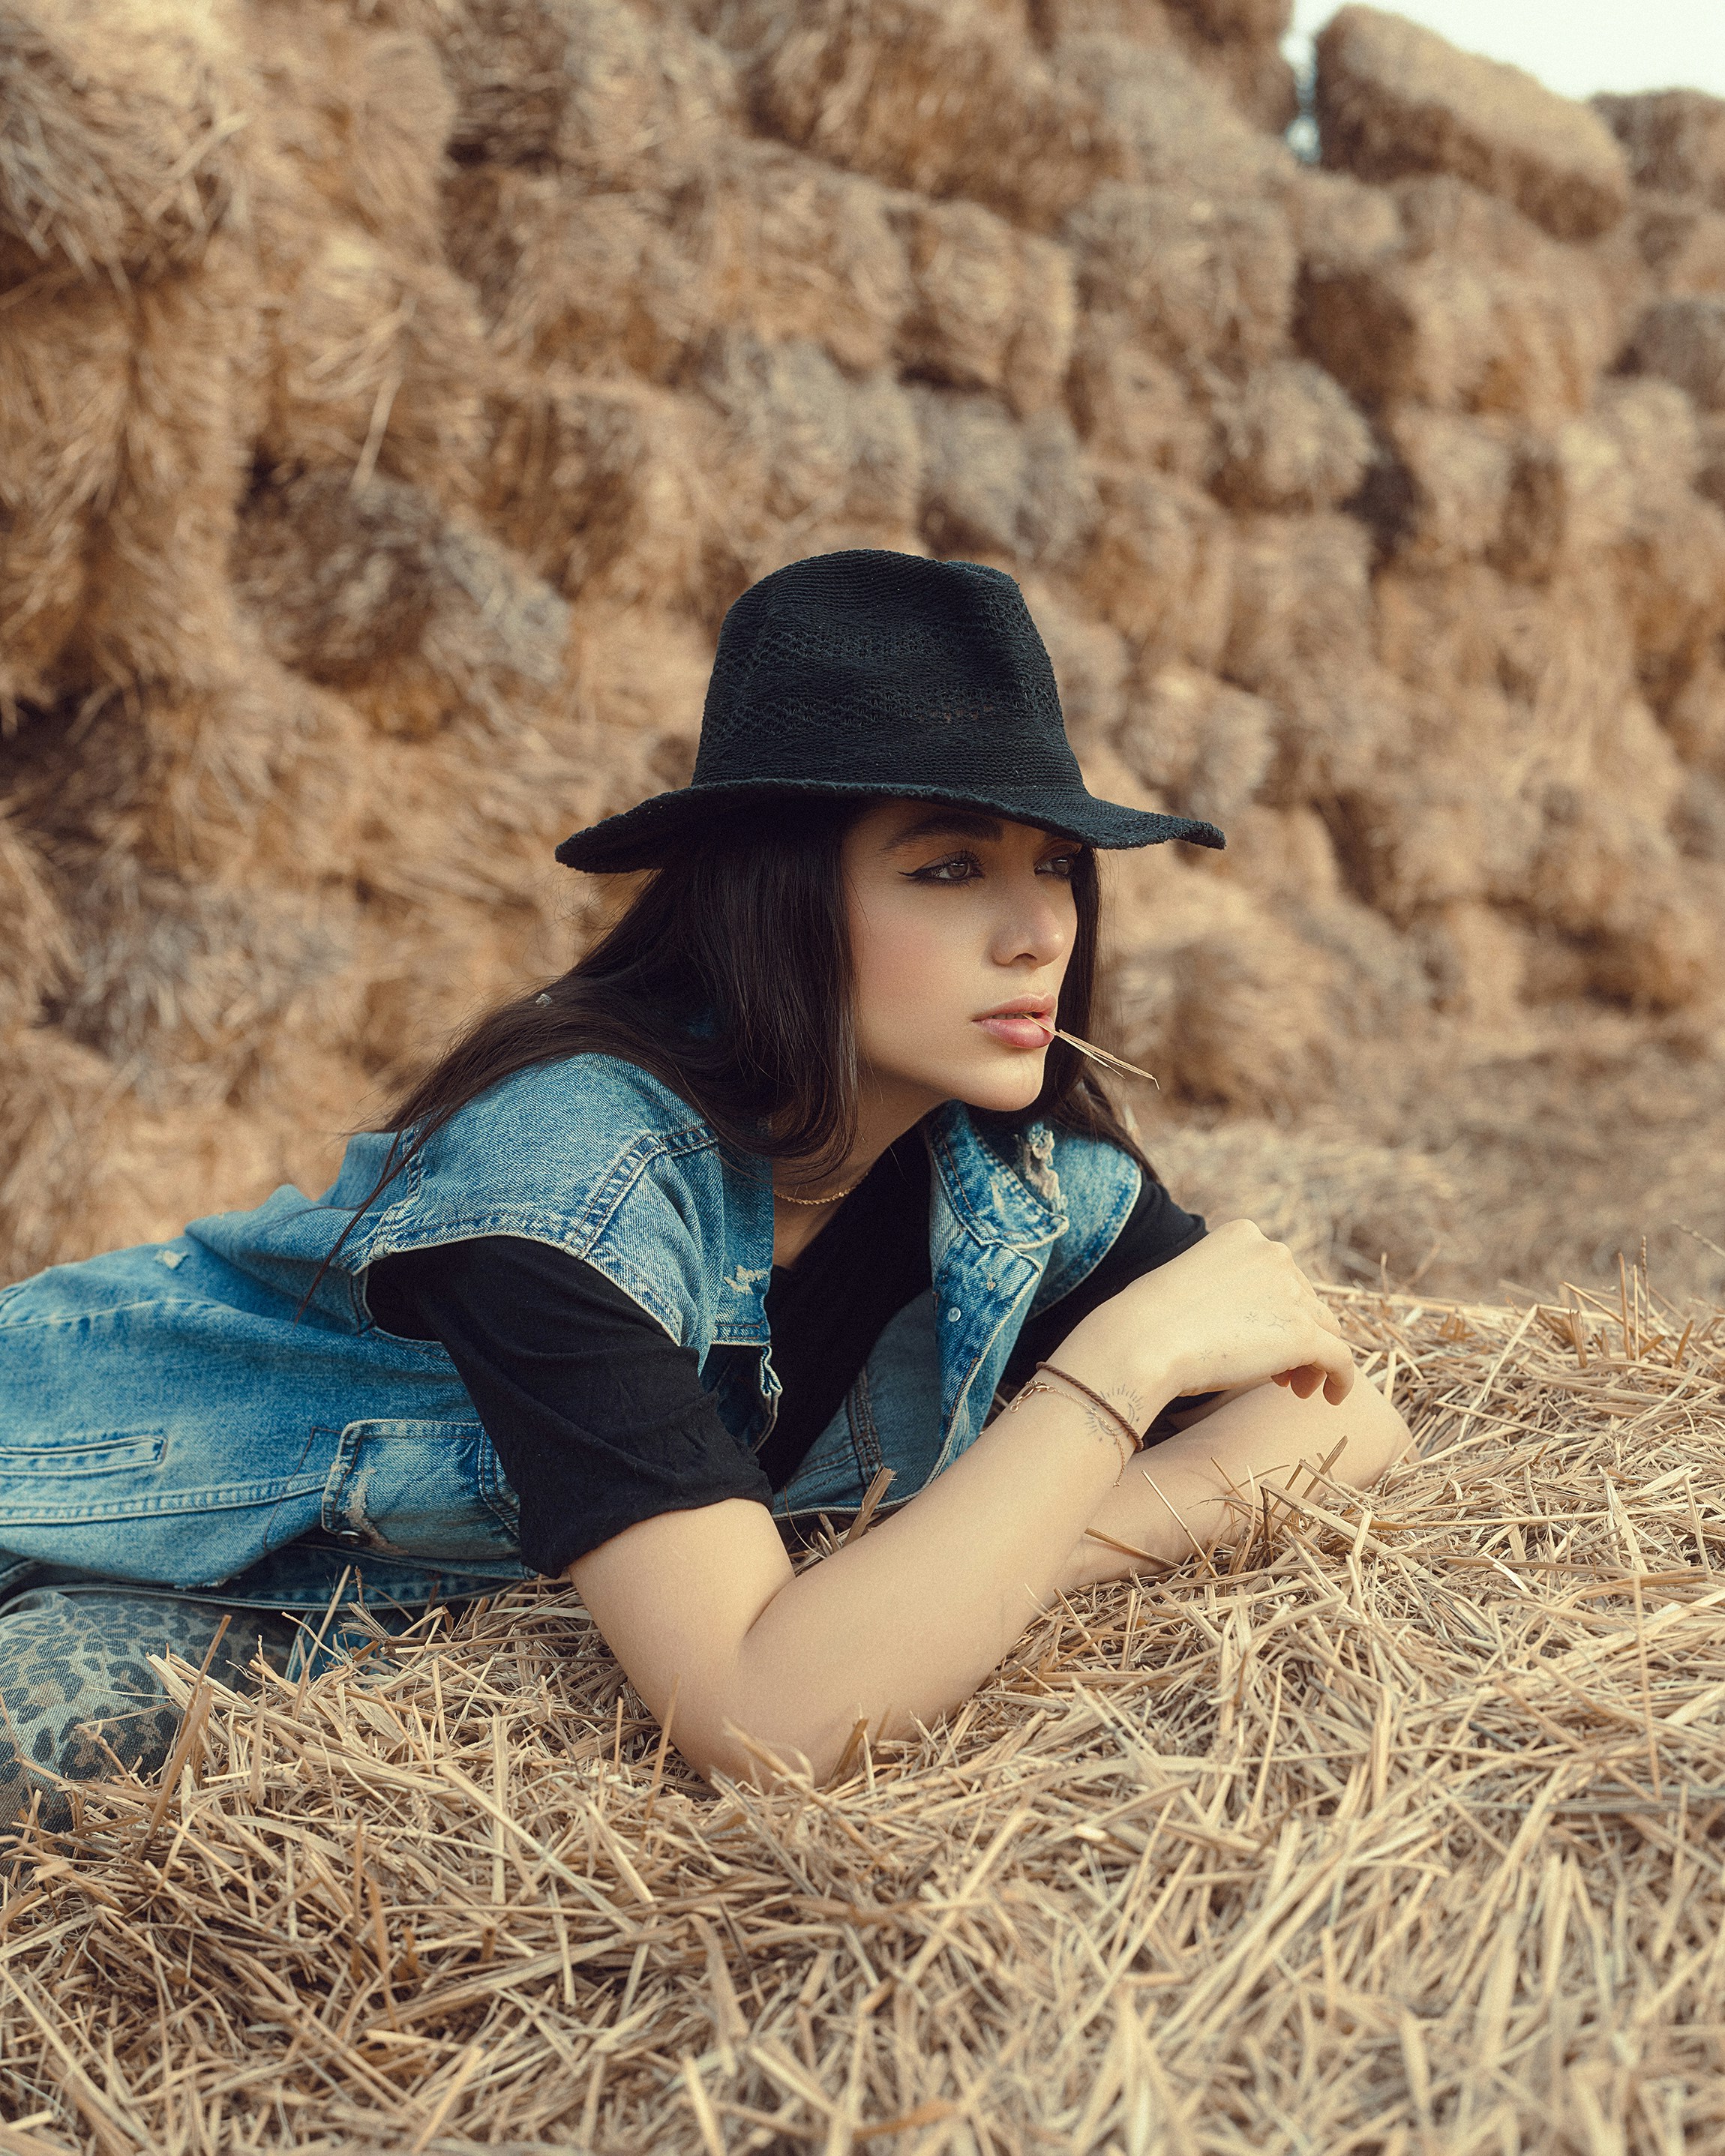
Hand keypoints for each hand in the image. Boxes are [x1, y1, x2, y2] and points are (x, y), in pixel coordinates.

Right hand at [1053, 1218, 1353, 1417]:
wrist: (1142, 1342)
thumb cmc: (1148, 1319)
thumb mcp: (1189, 1285)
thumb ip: (1227, 1290)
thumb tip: (1250, 1323)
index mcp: (1245, 1235)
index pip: (1281, 1274)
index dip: (1279, 1309)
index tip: (1263, 1339)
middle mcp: (1274, 1254)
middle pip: (1307, 1301)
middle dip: (1295, 1336)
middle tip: (1278, 1374)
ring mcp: (1291, 1292)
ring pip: (1326, 1329)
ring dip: (1313, 1359)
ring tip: (1294, 1389)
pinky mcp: (1304, 1333)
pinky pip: (1340, 1358)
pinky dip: (1341, 1380)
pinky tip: (1329, 1400)